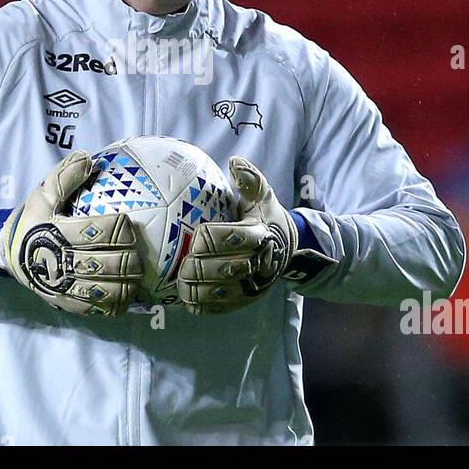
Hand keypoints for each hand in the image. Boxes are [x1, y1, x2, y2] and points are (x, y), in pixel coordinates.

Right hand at [0, 150, 142, 315]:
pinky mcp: (65, 302)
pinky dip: (115, 304)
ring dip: (127, 284)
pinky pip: (94, 309)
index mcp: (56, 232)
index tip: (128, 222)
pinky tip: (126, 296)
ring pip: (103, 290)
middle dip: (129, 258)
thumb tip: (89, 158)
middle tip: (138, 252)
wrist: (10, 253)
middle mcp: (60, 261)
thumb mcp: (43, 194)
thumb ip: (65, 176)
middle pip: (105, 263)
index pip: (98, 231)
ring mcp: (62, 285)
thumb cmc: (34, 220)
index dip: (120, 226)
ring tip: (137, 276)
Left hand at [178, 156, 296, 314]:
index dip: (212, 238)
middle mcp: (260, 263)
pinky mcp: (247, 299)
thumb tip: (234, 161)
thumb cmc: (265, 218)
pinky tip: (188, 302)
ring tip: (180, 285)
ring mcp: (254, 284)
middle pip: (227, 268)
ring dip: (200, 290)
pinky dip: (205, 306)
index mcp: (261, 235)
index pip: (235, 237)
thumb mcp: (263, 197)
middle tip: (181, 265)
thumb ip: (250, 179)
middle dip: (201, 267)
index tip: (195, 234)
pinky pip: (225, 307)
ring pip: (225, 292)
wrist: (288, 249)